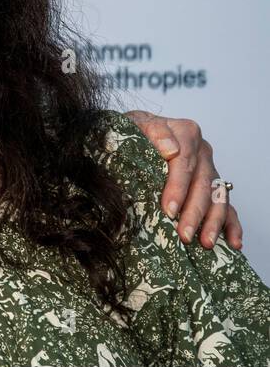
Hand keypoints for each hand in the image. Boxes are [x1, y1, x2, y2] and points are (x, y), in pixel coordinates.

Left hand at [125, 110, 241, 250]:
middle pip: (202, 184)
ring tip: (205, 243)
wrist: (136, 131)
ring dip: (213, 222)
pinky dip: (231, 225)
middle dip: (194, 212)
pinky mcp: (213, 185)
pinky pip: (227, 206)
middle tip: (183, 234)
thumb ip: (152, 131)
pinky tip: (232, 242)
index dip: (178, 187)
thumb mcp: (134, 123)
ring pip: (218, 197)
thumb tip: (170, 150)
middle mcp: (202, 151)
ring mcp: (209, 169)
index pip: (184, 162)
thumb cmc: (134, 130)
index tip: (169, 209)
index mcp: (185, 133)